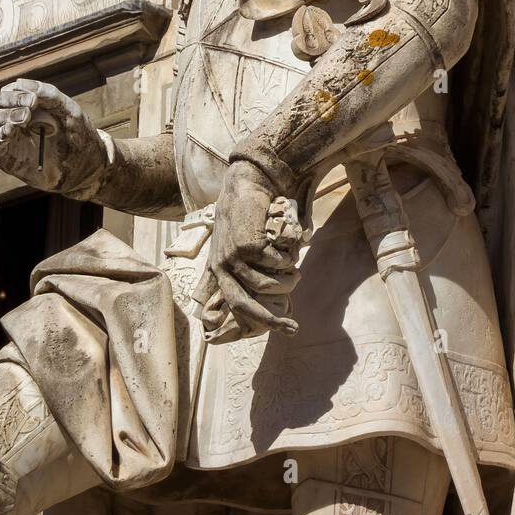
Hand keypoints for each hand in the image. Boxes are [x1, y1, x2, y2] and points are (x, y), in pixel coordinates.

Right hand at [0, 78, 108, 195]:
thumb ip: (49, 95)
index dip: (17, 91)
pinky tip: (10, 130)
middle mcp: (13, 120)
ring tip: (26, 117)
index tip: (35, 99)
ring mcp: (8, 139)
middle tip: (29, 104)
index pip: (8, 91)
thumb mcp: (69, 111)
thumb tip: (19, 82)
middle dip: (8, 99)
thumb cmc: (79, 135)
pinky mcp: (6, 157)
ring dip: (5, 115)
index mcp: (27, 105)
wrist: (87, 167)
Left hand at [195, 161, 305, 338]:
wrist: (245, 184)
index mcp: (218, 268)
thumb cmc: (244, 215)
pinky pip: (276, 263)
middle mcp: (221, 265)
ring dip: (286, 282)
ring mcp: (233, 256)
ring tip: (296, 274)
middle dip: (270, 320)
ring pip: (266, 284)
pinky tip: (289, 250)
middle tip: (292, 328)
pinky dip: (286, 260)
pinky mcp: (247, 245)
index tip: (277, 329)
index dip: (253, 322)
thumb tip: (258, 298)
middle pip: (244, 304)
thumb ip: (239, 268)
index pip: (231, 305)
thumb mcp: (234, 244)